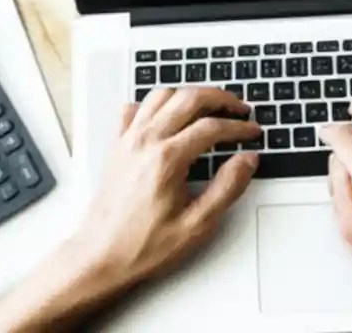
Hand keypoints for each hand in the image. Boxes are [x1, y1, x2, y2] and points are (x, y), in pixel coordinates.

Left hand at [73, 86, 261, 290]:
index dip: (238, 127)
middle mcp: (146, 142)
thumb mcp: (196, 225)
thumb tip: (247, 161)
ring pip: (162, 96)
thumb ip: (226, 188)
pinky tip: (166, 115)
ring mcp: (128, 141)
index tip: (252, 132)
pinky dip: (154, 104)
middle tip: (239, 108)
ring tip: (209, 106)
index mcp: (167, 159)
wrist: (100, 257)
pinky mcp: (117, 147)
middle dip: (220, 98)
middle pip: (189, 98)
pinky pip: (134, 109)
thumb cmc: (143, 246)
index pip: (212, 127)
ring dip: (190, 95)